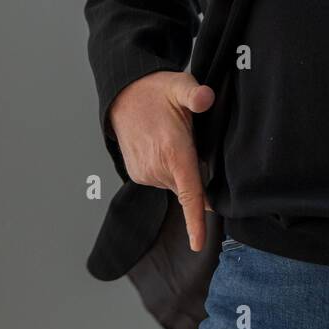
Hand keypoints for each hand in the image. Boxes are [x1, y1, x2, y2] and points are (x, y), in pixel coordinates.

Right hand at [107, 71, 215, 252]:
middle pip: (189, 186)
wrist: (122, 94)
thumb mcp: (180, 85)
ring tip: (174, 138)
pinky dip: (169, 168)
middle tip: (192, 138)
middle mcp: (157, 168)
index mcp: (173, 152)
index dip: (196, 221)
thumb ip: (195, 93)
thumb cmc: (155, 91)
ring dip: (182, 168)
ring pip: (176, 183)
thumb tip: (205, 97)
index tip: (199, 244)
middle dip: (197, 170)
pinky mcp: (137, 174)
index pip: (190, 194)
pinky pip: (163, 178)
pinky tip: (165, 146)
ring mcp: (145, 173)